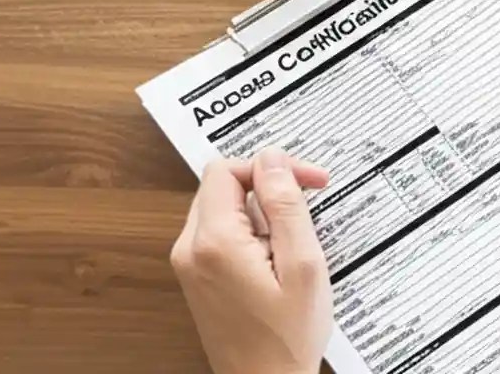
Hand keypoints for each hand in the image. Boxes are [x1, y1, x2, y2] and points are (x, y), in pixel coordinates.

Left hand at [171, 148, 332, 373]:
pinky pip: (219, 232)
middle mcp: (191, 249)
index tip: (309, 181)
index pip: (228, 169)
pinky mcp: (196, 276)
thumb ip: (286, 206)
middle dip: (267, 185)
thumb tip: (273, 160)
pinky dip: (250, 230)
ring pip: (221, 206)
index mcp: (215, 242)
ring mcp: (189, 264)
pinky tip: (276, 256)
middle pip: (221, 184)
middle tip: (307, 204)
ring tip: (291, 242)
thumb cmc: (287, 338)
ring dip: (259, 210)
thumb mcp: (303, 265)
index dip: (272, 166)